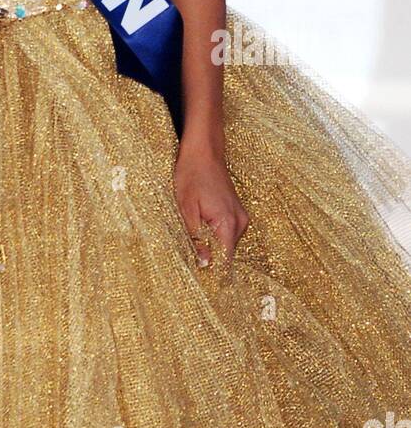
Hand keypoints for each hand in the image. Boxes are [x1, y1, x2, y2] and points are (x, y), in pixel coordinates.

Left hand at [173, 140, 248, 266]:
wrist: (204, 150)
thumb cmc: (191, 174)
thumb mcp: (186, 208)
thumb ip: (196, 238)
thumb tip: (205, 264)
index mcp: (228, 223)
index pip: (226, 260)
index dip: (213, 270)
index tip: (200, 277)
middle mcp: (240, 222)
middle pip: (226, 253)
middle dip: (209, 255)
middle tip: (189, 250)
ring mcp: (241, 216)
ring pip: (226, 242)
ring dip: (211, 242)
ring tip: (193, 230)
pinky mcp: (237, 211)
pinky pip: (227, 231)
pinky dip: (214, 232)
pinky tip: (201, 221)